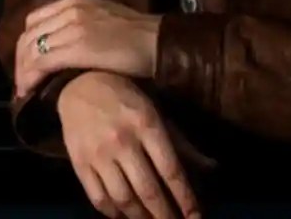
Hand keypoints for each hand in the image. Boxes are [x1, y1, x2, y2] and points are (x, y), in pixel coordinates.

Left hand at [15, 0, 160, 98]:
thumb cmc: (138, 37)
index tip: (27, 65)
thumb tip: (62, 47)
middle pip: (29, 34)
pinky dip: (30, 78)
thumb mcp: (103, 20)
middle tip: (22, 82)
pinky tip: (30, 91)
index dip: (26, 44)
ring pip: (32, 49)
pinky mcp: (76, 47)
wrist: (158, 42)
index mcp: (75, 0)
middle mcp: (70, 9)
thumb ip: (80, 26)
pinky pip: (41, 62)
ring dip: (23, 72)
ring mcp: (72, 27)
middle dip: (21, 60)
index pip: (35, 20)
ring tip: (25, 90)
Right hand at [58, 72, 202, 218]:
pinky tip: (124, 215)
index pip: (171, 171)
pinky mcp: (79, 163)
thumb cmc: (126, 98)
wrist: (79, 84)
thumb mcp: (157, 112)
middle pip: (148, 190)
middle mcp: (123, 141)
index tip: (195, 218)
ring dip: (141, 217)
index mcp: (147, 125)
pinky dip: (113, 213)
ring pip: (123, 199)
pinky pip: (98, 198)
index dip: (185, 199)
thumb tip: (211, 168)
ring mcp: (98, 154)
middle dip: (165, 215)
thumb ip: (182, 143)